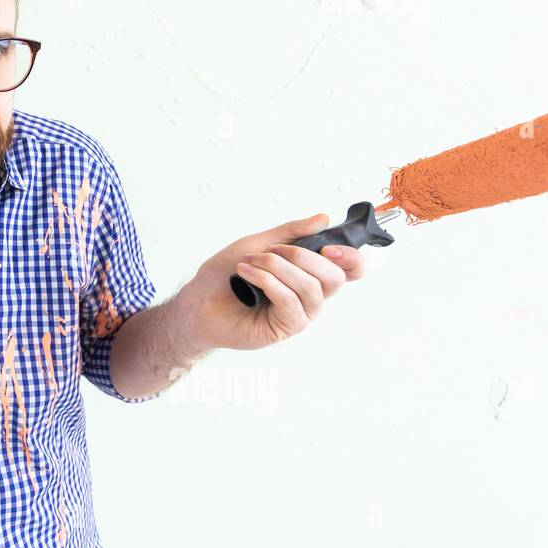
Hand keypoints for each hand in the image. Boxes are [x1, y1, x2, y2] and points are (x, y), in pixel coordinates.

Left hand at [181, 212, 366, 350]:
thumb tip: (323, 219)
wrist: (195, 301)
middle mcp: (309, 296)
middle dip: (302, 257)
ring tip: (248, 262)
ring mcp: (298, 314)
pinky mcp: (284, 329)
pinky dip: (267, 281)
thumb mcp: (257, 243)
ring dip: (277, 267)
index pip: (350, 270)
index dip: (351, 258)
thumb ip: (291, 232)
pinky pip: (290, 302)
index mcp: (308, 274)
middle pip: (335, 278)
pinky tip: (246, 275)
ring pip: (311, 288)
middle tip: (272, 251)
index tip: (330, 247)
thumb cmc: (224, 275)